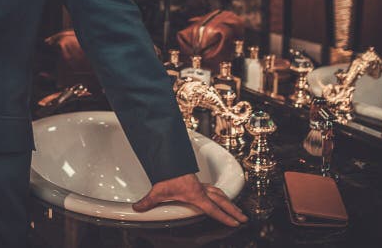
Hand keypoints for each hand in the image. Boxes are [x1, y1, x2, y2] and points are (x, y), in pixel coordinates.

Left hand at [132, 173, 247, 226]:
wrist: (169, 157)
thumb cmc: (165, 174)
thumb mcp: (157, 191)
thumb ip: (148, 202)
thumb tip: (137, 209)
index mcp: (195, 195)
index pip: (212, 209)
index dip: (223, 217)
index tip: (234, 223)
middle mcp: (201, 189)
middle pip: (222, 201)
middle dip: (233, 210)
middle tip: (244, 218)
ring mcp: (201, 184)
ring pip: (219, 193)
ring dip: (229, 202)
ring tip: (238, 210)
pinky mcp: (198, 180)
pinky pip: (214, 187)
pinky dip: (221, 193)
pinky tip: (222, 196)